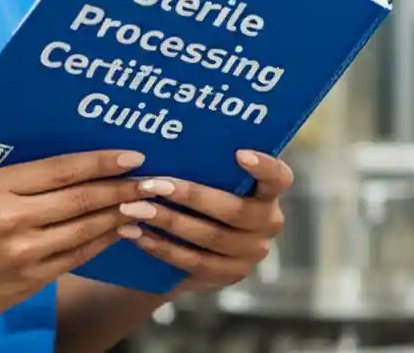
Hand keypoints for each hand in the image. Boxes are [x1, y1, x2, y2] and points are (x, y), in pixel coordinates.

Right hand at [0, 150, 153, 324]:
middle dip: (123, 188)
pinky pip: (76, 256)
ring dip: (120, 216)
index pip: (62, 168)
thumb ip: (20, 178)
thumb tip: (74, 166)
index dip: (102, 161)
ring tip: (144, 204)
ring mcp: (23, 252)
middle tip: (154, 180)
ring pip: (85, 229)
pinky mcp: (29, 280)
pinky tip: (119, 231)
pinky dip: (102, 241)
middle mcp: (13, 218)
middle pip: (82, 199)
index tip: (133, 155)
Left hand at [120, 150, 291, 293]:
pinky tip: (136, 234)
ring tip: (134, 208)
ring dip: (168, 222)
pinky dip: (162, 247)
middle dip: (189, 195)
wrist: (197, 245)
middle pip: (234, 210)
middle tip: (150, 184)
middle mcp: (268, 224)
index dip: (264, 167)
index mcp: (269, 193)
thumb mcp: (214, 179)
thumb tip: (169, 137)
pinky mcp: (228, 275)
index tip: (240, 153)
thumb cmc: (205, 194)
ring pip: (209, 238)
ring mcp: (250, 253)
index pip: (279, 178)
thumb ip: (207, 164)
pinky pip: (193, 263)